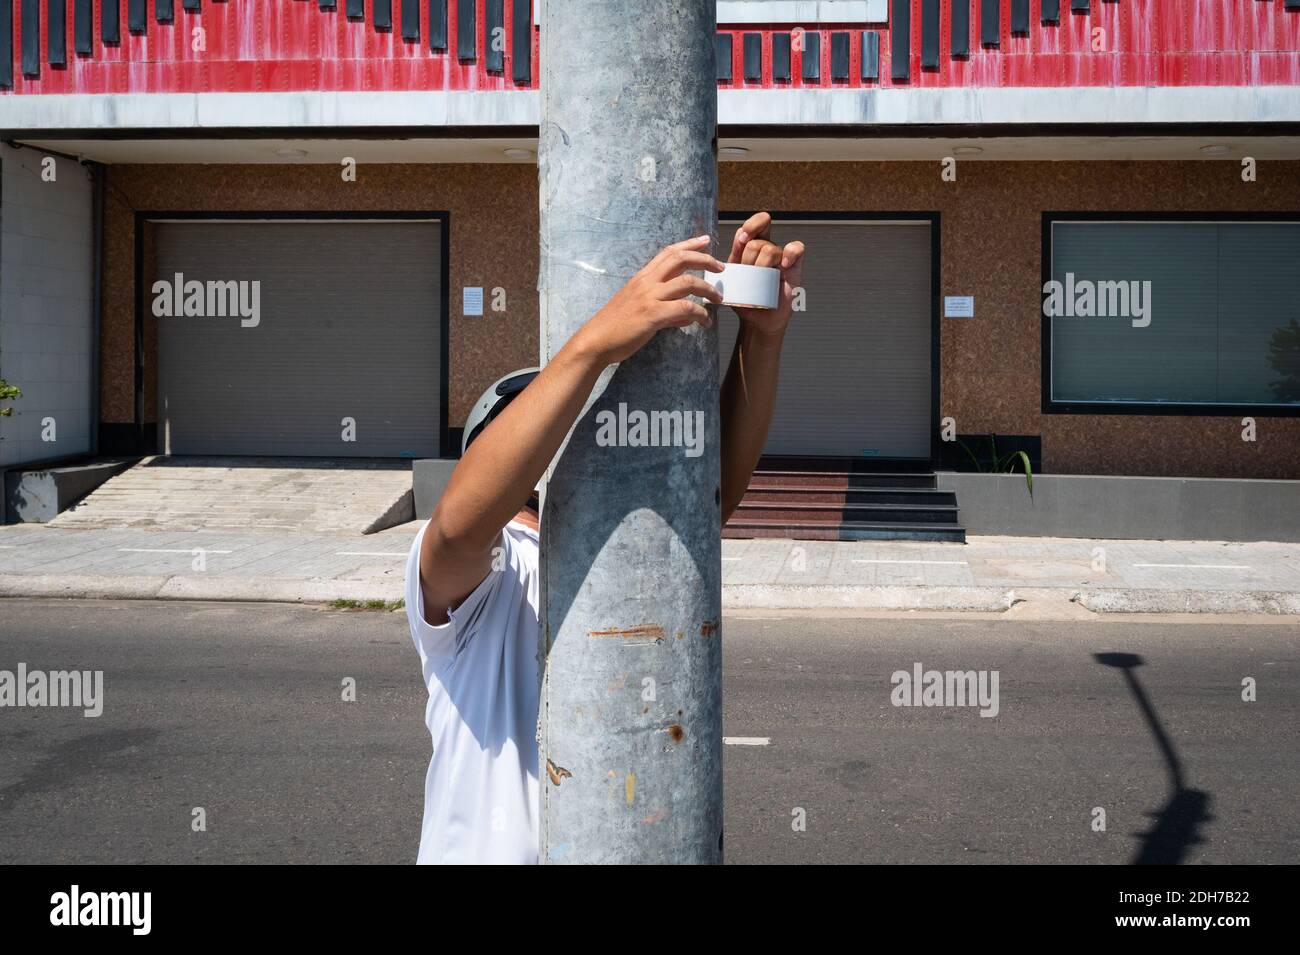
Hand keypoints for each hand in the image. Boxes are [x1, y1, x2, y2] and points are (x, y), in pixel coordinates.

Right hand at [571, 235, 723, 365]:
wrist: (596, 341)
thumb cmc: (615, 327)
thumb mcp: (639, 310)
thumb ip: (665, 309)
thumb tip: (686, 316)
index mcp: (641, 278)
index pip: (668, 252)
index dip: (688, 244)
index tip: (704, 240)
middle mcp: (646, 282)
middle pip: (680, 259)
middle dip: (705, 259)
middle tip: (721, 267)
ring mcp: (649, 297)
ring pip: (688, 283)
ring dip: (708, 289)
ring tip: (718, 298)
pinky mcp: (653, 315)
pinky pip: (685, 309)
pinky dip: (700, 314)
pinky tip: (705, 322)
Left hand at [727, 212, 805, 336]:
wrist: (758, 320)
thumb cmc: (745, 301)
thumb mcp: (732, 281)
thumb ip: (732, 262)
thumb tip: (738, 241)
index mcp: (750, 250)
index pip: (754, 225)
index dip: (749, 227)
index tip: (741, 241)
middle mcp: (766, 250)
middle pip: (758, 241)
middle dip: (749, 258)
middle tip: (748, 274)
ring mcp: (781, 258)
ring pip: (771, 248)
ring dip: (762, 265)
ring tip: (761, 280)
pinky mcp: (795, 266)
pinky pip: (797, 248)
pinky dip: (790, 253)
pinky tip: (784, 266)